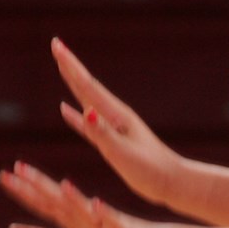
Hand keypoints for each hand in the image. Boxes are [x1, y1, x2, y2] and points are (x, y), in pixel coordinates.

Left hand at [0, 161, 163, 227]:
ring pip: (85, 207)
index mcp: (71, 219)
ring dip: (72, 196)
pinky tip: (97, 205)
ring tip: (60, 185)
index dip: (24, 191)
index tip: (5, 177)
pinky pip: (113, 222)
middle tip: (18, 168)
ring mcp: (103, 222)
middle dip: (40, 184)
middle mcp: (84, 216)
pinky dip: (105, 214)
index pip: (43, 203)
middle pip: (59, 199)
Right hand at [50, 38, 180, 204]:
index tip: (56, 44)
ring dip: (73, 84)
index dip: (70, 65)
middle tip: (55, 45)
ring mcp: (113, 127)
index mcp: (116, 116)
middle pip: (86, 86)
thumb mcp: (123, 154)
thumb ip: (103, 134)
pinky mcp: (112, 141)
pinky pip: (87, 124)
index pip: (87, 85)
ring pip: (86, 100)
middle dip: (70, 66)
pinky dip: (74, 116)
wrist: (172, 183)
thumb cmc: (150, 171)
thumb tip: (86, 111)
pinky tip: (66, 110)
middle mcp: (114, 116)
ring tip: (62, 69)